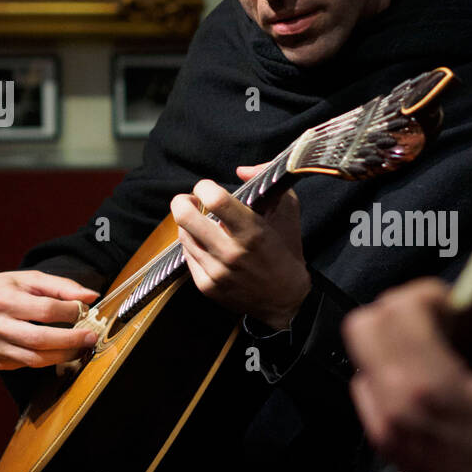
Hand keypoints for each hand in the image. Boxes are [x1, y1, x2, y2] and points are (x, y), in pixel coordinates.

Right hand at [0, 270, 101, 370]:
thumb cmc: (5, 290)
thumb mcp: (30, 279)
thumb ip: (62, 286)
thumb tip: (91, 296)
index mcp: (2, 299)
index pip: (45, 309)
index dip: (70, 311)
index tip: (85, 310)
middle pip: (39, 339)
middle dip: (71, 340)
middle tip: (91, 336)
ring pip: (35, 358)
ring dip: (64, 355)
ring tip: (81, 347)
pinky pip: (27, 365)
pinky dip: (49, 360)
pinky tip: (61, 352)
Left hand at [171, 165, 311, 328]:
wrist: (286, 301)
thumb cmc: (288, 250)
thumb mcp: (288, 210)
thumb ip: (267, 182)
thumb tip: (240, 170)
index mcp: (252, 232)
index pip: (213, 199)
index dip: (204, 187)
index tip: (208, 189)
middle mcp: (231, 253)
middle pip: (184, 216)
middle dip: (183, 202)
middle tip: (191, 201)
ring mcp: (216, 272)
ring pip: (183, 235)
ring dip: (189, 225)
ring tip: (202, 224)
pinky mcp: (206, 286)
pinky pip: (187, 256)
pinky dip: (193, 246)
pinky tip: (206, 245)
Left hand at [342, 280, 471, 471]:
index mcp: (433, 386)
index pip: (398, 308)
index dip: (428, 293)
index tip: (457, 302)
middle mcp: (396, 404)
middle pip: (363, 324)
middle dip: (400, 311)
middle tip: (440, 319)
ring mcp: (385, 428)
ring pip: (361, 357)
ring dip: (392, 342)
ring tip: (435, 351)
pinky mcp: (385, 446)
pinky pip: (368, 392)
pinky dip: (389, 374)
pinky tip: (429, 384)